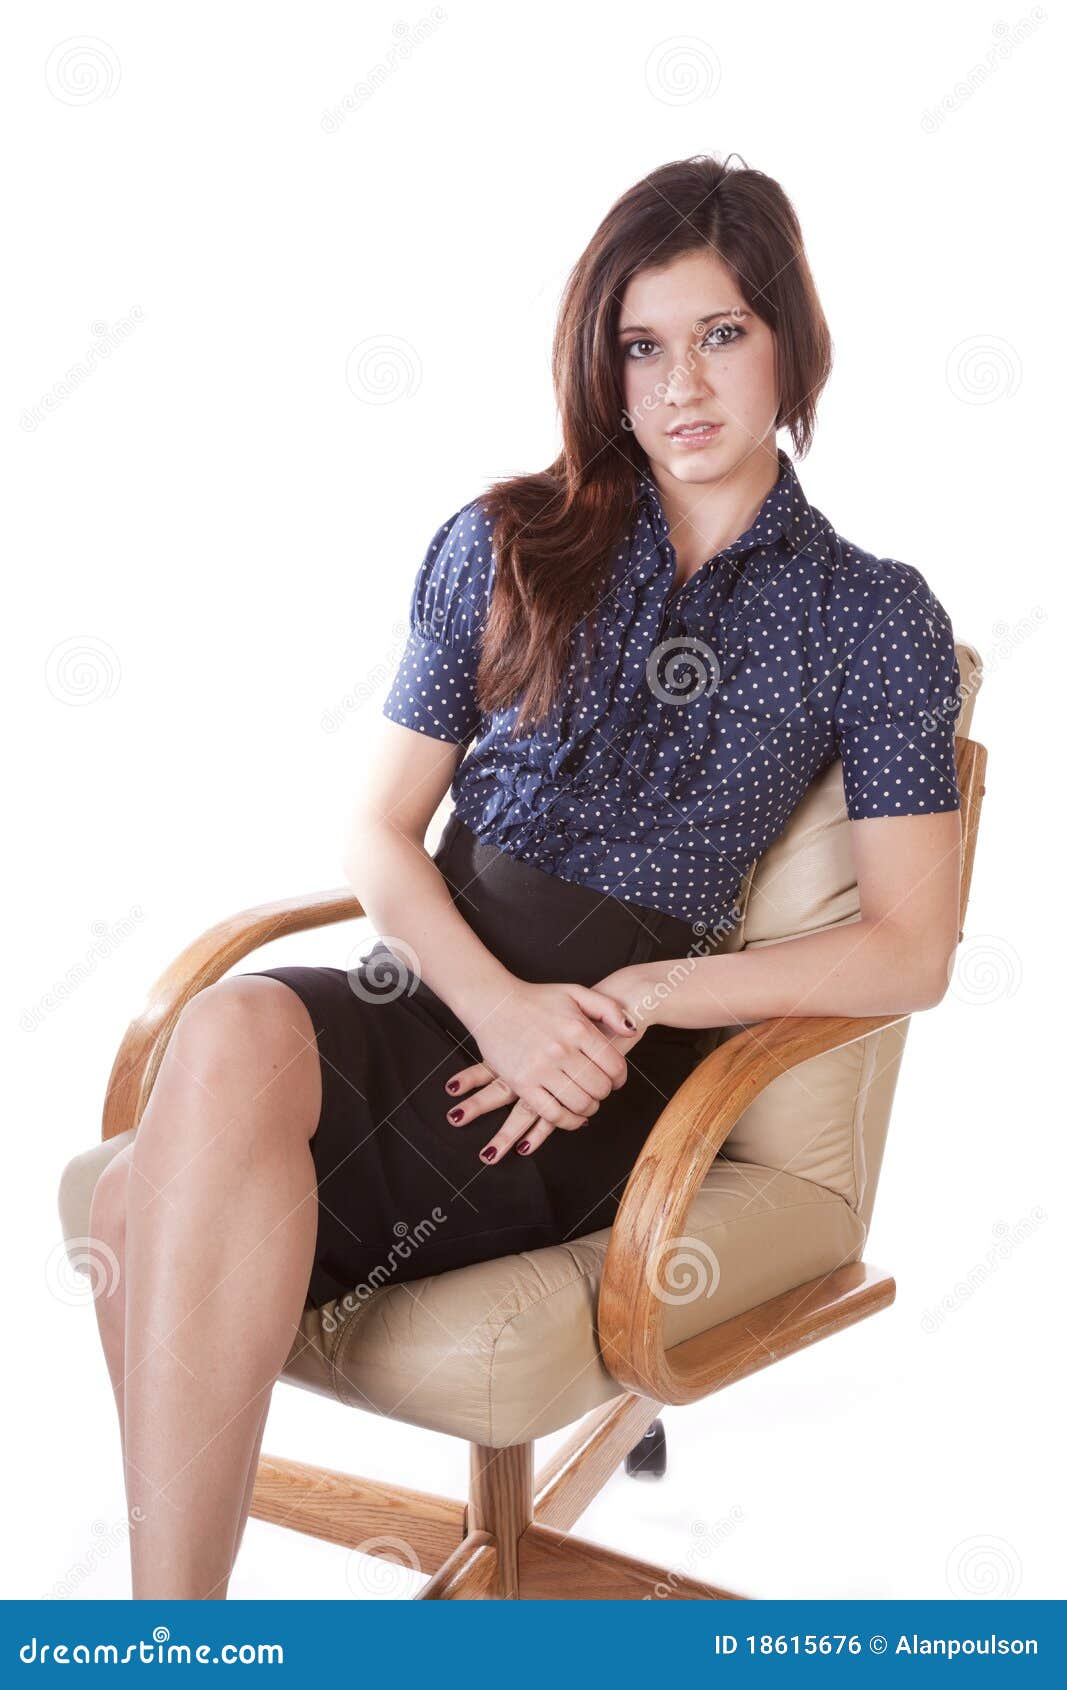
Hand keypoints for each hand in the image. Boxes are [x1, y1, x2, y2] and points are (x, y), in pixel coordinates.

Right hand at [445, 967, 655, 1162]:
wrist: (493, 1003)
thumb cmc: (536, 999)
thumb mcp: (575, 993)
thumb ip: (608, 1008)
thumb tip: (631, 1031)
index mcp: (578, 1028)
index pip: (615, 1066)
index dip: (620, 1077)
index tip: (615, 1079)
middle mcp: (561, 1049)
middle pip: (600, 1088)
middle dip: (605, 1092)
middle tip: (599, 1089)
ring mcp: (540, 1069)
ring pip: (580, 1104)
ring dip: (589, 1108)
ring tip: (587, 1102)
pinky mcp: (522, 1084)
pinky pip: (553, 1114)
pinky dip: (569, 1122)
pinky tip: (574, 1117)